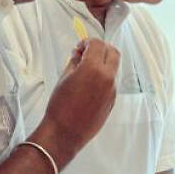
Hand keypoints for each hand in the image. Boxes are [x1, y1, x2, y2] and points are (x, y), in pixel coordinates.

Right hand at [34, 39, 119, 163]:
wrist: (66, 131)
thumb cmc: (60, 106)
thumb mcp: (64, 78)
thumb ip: (74, 62)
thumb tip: (79, 54)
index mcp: (94, 69)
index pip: (98, 44)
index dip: (88, 42)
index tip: (80, 46)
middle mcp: (108, 78)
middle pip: (113, 52)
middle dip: (101, 48)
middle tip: (86, 53)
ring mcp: (113, 89)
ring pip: (113, 67)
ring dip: (102, 62)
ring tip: (84, 69)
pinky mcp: (113, 99)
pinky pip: (111, 81)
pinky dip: (103, 76)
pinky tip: (88, 83)